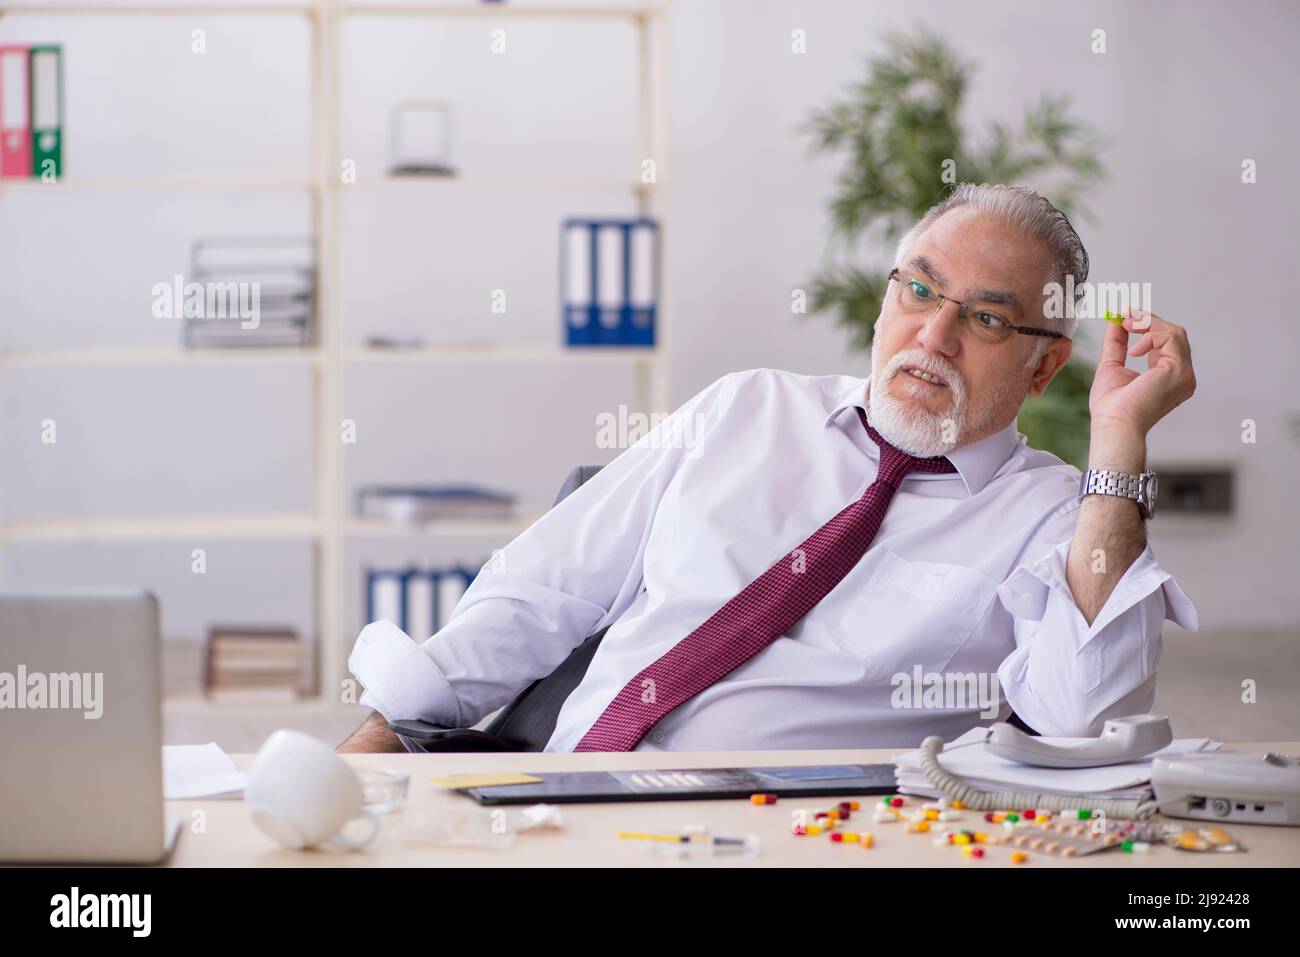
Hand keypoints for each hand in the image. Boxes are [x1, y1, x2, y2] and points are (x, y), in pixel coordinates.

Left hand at [1090, 307, 1196, 441]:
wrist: (1114, 424)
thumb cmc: (1112, 407)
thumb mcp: (1112, 365)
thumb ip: (1117, 343)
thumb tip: (1116, 321)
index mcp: (1168, 376)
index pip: (1166, 342)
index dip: (1147, 326)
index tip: (1126, 315)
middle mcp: (1181, 375)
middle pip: (1174, 334)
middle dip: (1148, 321)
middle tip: (1125, 315)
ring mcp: (1184, 374)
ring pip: (1175, 333)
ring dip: (1148, 324)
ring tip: (1127, 325)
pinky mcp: (1180, 371)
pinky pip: (1171, 338)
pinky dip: (1150, 336)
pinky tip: (1134, 350)